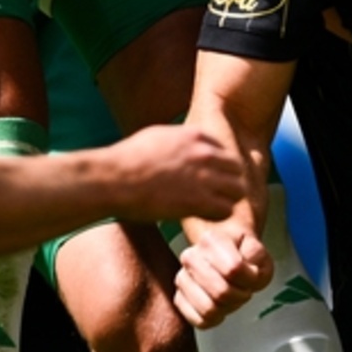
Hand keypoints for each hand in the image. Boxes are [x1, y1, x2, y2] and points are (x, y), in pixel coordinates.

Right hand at [100, 125, 251, 223]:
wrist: (114, 179)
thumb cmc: (127, 159)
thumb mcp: (157, 136)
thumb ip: (178, 139)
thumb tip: (183, 143)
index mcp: (196, 135)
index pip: (224, 150)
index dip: (218, 165)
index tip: (209, 176)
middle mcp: (205, 154)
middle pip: (236, 168)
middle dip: (228, 181)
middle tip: (214, 193)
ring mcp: (204, 177)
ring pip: (237, 190)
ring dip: (226, 199)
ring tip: (209, 207)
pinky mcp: (199, 201)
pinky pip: (226, 210)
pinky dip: (216, 215)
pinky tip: (202, 216)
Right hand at [173, 218, 273, 326]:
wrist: (228, 256)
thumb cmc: (243, 256)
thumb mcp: (258, 250)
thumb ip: (257, 257)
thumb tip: (247, 269)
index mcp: (211, 240)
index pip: (234, 269)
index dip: (251, 279)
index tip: (253, 275)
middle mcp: (190, 257)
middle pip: (221, 292)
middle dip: (239, 296)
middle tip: (244, 289)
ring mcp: (182, 278)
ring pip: (209, 309)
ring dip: (228, 308)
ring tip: (232, 297)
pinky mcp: (179, 298)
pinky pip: (199, 320)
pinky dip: (216, 319)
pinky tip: (221, 307)